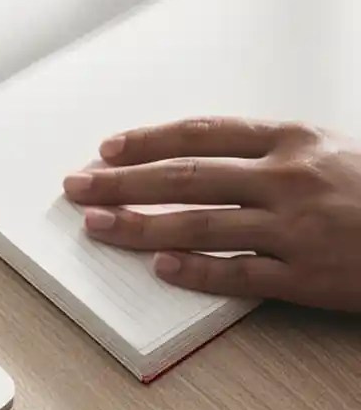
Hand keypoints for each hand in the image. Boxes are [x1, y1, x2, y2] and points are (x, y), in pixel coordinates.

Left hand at [62, 117, 360, 311]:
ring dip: (140, 225)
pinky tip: (159, 267)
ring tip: (97, 225)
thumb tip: (194, 155)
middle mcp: (289, 178)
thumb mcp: (331, 150)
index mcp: (294, 139)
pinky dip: (196, 271)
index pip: (203, 134)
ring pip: (201, 224)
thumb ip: (269, 152)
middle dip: (123, 181)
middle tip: (77, 186)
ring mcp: (298, 227)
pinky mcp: (309, 275)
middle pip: (187, 176)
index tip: (108, 148)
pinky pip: (240, 273)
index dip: (149, 140)